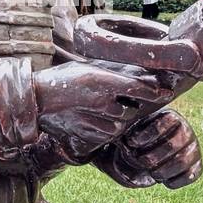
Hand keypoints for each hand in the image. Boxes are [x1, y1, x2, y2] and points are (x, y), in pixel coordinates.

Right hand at [33, 62, 168, 161]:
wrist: (36, 99)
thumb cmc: (62, 79)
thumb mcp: (87, 69)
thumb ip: (112, 74)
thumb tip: (138, 77)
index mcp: (101, 79)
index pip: (138, 87)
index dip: (155, 91)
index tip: (166, 92)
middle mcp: (101, 99)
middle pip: (132, 107)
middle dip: (130, 105)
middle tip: (116, 99)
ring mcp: (95, 118)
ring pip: (121, 121)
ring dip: (117, 117)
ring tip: (99, 108)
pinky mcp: (90, 133)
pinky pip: (109, 133)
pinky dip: (107, 127)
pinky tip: (93, 119)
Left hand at [94, 108, 201, 188]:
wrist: (141, 153)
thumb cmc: (131, 139)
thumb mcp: (126, 129)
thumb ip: (125, 128)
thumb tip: (122, 135)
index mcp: (169, 117)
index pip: (165, 122)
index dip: (148, 134)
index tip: (131, 142)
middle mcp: (185, 130)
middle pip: (173, 144)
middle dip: (152, 156)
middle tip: (139, 161)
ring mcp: (193, 149)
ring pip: (182, 160)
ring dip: (162, 170)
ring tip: (151, 172)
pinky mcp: (196, 167)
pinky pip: (191, 175)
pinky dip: (175, 180)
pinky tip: (162, 179)